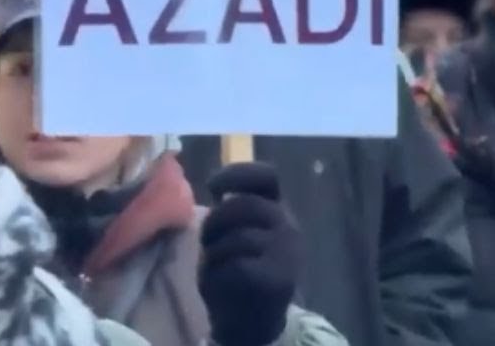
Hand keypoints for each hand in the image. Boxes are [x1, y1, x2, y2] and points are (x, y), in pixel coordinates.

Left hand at [199, 163, 300, 345]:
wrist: (253, 321)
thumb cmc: (239, 271)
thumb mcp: (238, 233)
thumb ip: (235, 210)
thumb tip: (218, 189)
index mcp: (277, 209)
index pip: (266, 177)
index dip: (237, 174)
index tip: (213, 186)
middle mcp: (288, 226)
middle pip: (243, 206)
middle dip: (215, 222)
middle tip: (206, 240)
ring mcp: (287, 253)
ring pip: (238, 238)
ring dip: (214, 252)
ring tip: (215, 266)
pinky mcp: (277, 279)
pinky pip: (237, 265)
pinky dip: (220, 274)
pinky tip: (222, 283)